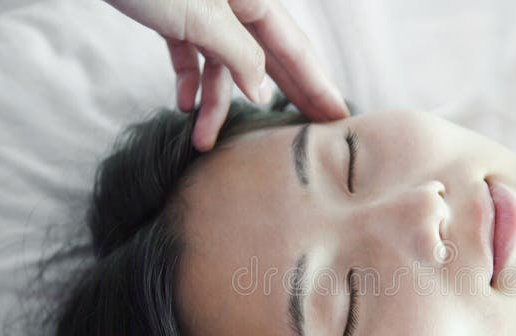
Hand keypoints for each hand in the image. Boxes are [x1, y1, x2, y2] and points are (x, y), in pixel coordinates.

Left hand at [103, 0, 350, 150]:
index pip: (295, 51)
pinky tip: (184, 107)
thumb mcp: (201, 16)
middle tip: (311, 135)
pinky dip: (189, 82)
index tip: (339, 116)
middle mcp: (236, 6)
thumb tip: (262, 91)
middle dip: (287, 99)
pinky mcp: (176, 18)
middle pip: (270, 60)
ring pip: (223, 68)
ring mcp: (206, 13)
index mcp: (254, 0)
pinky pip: (192, 58)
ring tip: (205, 141)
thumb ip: (237, 55)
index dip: (318, 86)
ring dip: (215, 105)